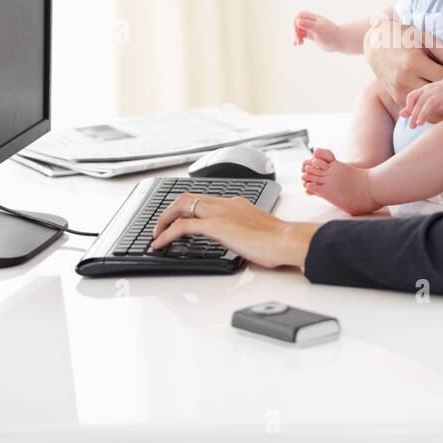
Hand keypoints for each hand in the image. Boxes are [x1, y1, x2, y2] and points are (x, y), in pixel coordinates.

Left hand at [151, 193, 315, 268]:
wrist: (286, 240)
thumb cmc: (279, 241)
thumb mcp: (258, 232)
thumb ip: (245, 231)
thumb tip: (242, 241)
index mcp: (237, 204)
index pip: (204, 200)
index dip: (187, 209)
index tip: (179, 221)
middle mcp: (226, 203)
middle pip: (188, 198)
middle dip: (170, 211)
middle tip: (161, 227)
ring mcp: (220, 212)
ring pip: (181, 206)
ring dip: (164, 220)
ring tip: (156, 235)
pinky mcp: (216, 225)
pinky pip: (182, 226)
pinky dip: (167, 234)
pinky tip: (160, 244)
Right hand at [292, 10, 339, 51]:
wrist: (339, 41)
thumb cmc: (330, 34)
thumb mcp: (318, 29)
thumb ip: (308, 25)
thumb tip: (298, 21)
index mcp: (313, 17)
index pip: (299, 15)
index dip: (295, 22)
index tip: (297, 30)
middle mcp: (311, 22)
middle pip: (297, 23)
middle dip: (295, 32)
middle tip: (299, 40)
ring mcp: (311, 28)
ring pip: (298, 30)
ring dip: (295, 36)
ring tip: (298, 44)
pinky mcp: (311, 35)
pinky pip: (301, 35)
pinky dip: (297, 39)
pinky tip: (296, 45)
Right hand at [363, 19, 442, 119]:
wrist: (376, 43)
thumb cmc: (404, 36)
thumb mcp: (425, 39)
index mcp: (414, 62)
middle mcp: (404, 78)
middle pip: (437, 96)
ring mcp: (398, 89)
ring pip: (426, 108)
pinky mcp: (396, 97)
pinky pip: (417, 110)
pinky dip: (431, 113)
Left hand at [400, 79, 442, 128]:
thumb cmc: (439, 95)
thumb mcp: (426, 99)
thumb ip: (414, 106)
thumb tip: (401, 114)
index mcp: (424, 91)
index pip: (412, 96)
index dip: (408, 106)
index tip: (408, 117)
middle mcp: (432, 91)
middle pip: (420, 102)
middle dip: (415, 114)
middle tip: (412, 126)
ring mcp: (442, 95)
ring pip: (431, 103)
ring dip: (424, 113)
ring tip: (420, 124)